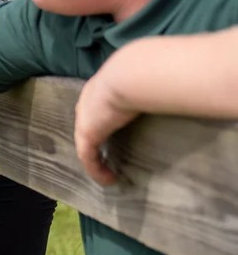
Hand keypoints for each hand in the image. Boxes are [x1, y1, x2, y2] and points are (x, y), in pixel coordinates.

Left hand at [75, 66, 138, 185]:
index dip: (102, 120)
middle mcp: (87, 103)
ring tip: (109, 173)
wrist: (131, 75)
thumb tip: (170, 90)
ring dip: (96, 160)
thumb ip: (150, 88)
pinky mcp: (87, 134)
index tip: (114, 132)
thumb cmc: (144, 74)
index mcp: (98, 88)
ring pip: (86, 145)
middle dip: (95, 141)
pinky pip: (88, 158)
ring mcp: (84, 119)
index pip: (95, 107)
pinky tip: (109, 180)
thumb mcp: (145, 80)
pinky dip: (96, 170)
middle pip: (87, 125)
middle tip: (109, 156)